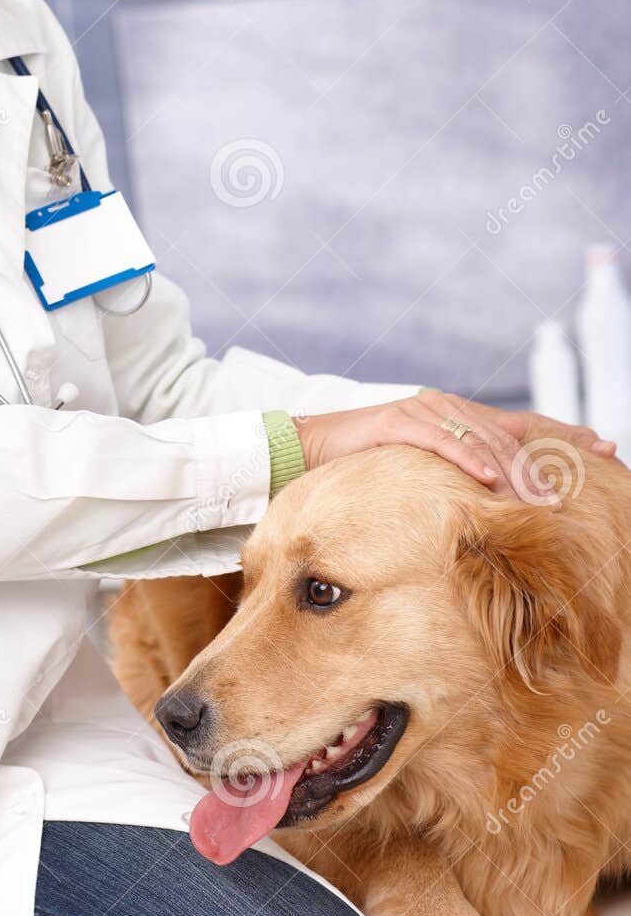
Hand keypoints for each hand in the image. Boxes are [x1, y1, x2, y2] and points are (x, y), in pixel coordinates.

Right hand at [291, 389, 623, 504]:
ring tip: (541, 497)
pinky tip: (489, 477)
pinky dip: (466, 458)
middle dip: (550, 462)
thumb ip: (460, 478)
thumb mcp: (425, 472)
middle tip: (578, 488)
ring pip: (482, 439)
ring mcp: (424, 411)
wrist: (314, 446)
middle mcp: (449, 408)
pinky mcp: (397, 421)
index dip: (566, 436)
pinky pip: (440, 441)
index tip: (607, 448)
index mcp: (461, 418)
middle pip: (511, 436)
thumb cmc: (370, 464)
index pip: (524, 426)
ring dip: (515, 470)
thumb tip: (502, 507)